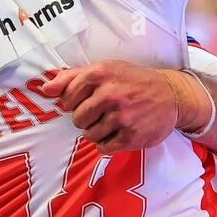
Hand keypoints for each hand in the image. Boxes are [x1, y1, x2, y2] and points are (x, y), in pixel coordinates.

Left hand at [38, 60, 178, 153]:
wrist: (171, 94)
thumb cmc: (133, 80)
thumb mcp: (105, 69)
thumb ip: (72, 77)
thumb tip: (45, 88)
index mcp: (100, 74)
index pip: (67, 96)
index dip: (74, 101)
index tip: (86, 100)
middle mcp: (110, 94)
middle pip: (77, 118)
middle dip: (85, 117)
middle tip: (101, 111)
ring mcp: (121, 117)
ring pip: (88, 134)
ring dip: (96, 131)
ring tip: (111, 121)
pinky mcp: (131, 137)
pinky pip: (103, 147)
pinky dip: (107, 143)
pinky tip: (118, 131)